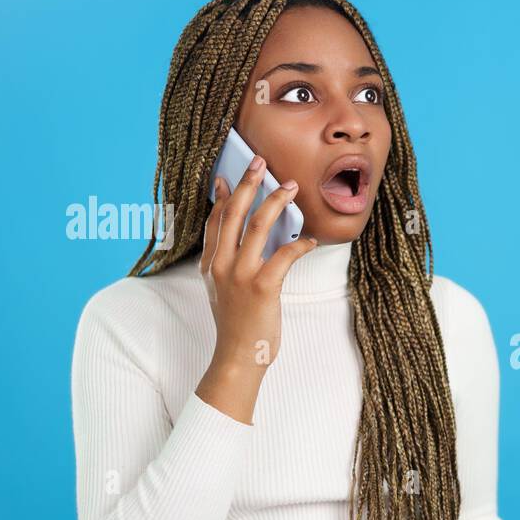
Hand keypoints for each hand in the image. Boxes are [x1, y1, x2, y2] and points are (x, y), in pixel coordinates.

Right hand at [202, 154, 317, 374]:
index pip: (214, 221)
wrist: (238, 356)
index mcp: (210, 265)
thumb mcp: (222, 291)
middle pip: (233, 213)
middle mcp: (221, 265)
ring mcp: (240, 275)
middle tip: (261, 162)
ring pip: (257, 226)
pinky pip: (284, 255)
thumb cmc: (237, 325)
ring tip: (291, 186)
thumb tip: (242, 241)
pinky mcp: (262, 287)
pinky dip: (299, 244)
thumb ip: (227, 264)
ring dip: (276, 202)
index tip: (226, 176)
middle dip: (248, 184)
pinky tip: (310, 240)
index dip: (221, 196)